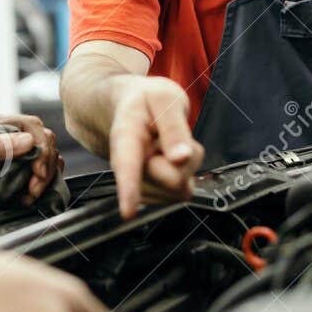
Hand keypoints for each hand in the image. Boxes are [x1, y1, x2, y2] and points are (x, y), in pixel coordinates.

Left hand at [0, 113, 61, 207]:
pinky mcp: (27, 165)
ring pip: (51, 154)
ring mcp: (20, 149)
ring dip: (46, 176)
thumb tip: (29, 140)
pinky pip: (49, 166)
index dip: (41, 149)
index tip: (38, 173)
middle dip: (45, 165)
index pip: (33, 126)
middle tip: (34, 189)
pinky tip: (31, 194)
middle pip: (45, 140)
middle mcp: (11, 133)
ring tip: (30, 195)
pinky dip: (47, 180)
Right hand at [108, 76, 202, 218]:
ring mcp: (138, 183)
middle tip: (172, 134)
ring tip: (167, 143)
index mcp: (125, 137)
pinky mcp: (154, 195)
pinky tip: (169, 158)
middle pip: (173, 178)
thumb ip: (173, 128)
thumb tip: (181, 160)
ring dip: (186, 164)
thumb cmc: (146, 102)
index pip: (127, 164)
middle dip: (186, 157)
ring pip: (180, 187)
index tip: (127, 212)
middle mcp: (127, 166)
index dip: (128, 189)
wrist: (126, 110)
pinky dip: (185, 173)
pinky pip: (183, 191)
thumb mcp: (164, 98)